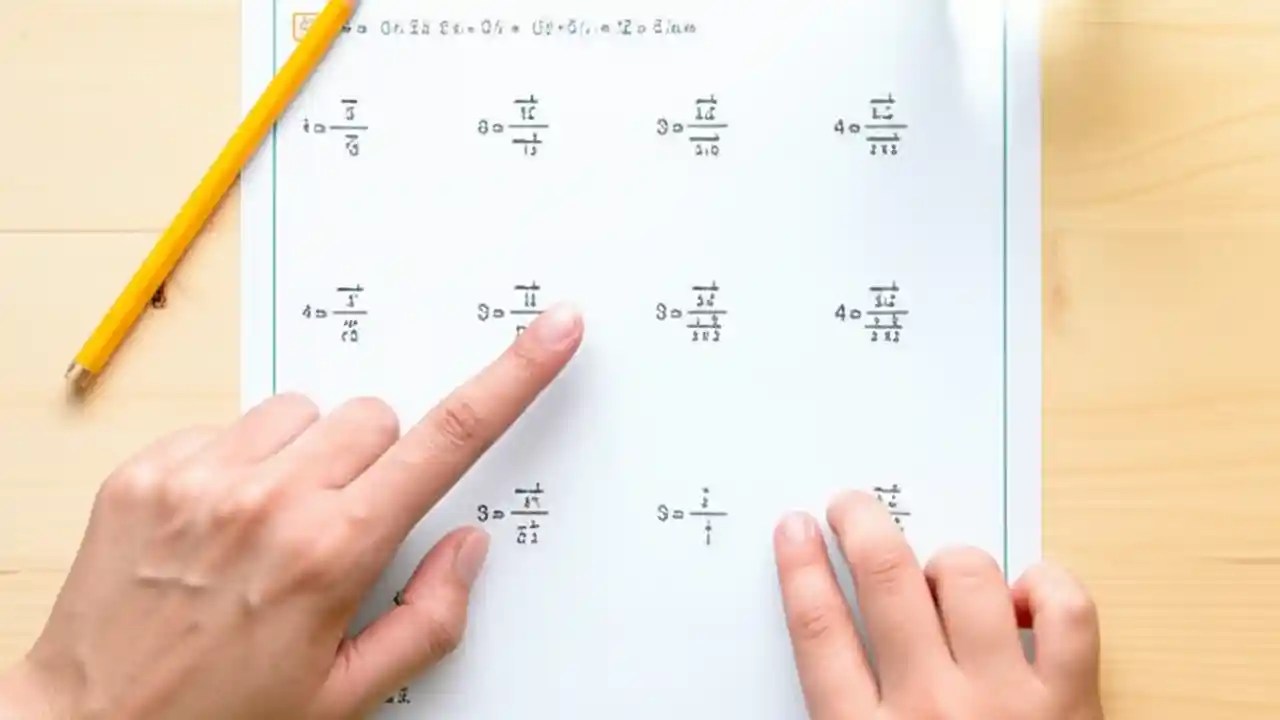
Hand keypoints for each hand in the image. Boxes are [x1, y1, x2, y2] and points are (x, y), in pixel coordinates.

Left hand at [0, 304, 583, 719]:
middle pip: (373, 417)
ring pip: (301, 412)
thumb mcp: (347, 695)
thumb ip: (429, 617)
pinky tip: (220, 523)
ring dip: (305, 456)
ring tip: (273, 525)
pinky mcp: (147, 470)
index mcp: (332, 553)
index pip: (449, 440)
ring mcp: (200, 478)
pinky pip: (226, 426)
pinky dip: (238, 463)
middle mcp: (268, 500)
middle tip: (342, 524)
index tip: (550, 332)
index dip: (513, 377)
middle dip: (376, 462)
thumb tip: (468, 546)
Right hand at [773, 491, 1103, 719]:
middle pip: (884, 580)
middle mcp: (930, 708)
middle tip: (851, 505)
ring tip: (942, 571)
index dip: (800, 568)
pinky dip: (1046, 586)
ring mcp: (1004, 698)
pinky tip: (1024, 598)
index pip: (818, 629)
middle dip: (861, 524)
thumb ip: (843, 717)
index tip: (795, 530)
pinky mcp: (1071, 699)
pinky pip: (1064, 609)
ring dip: (948, 560)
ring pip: (967, 576)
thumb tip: (825, 660)